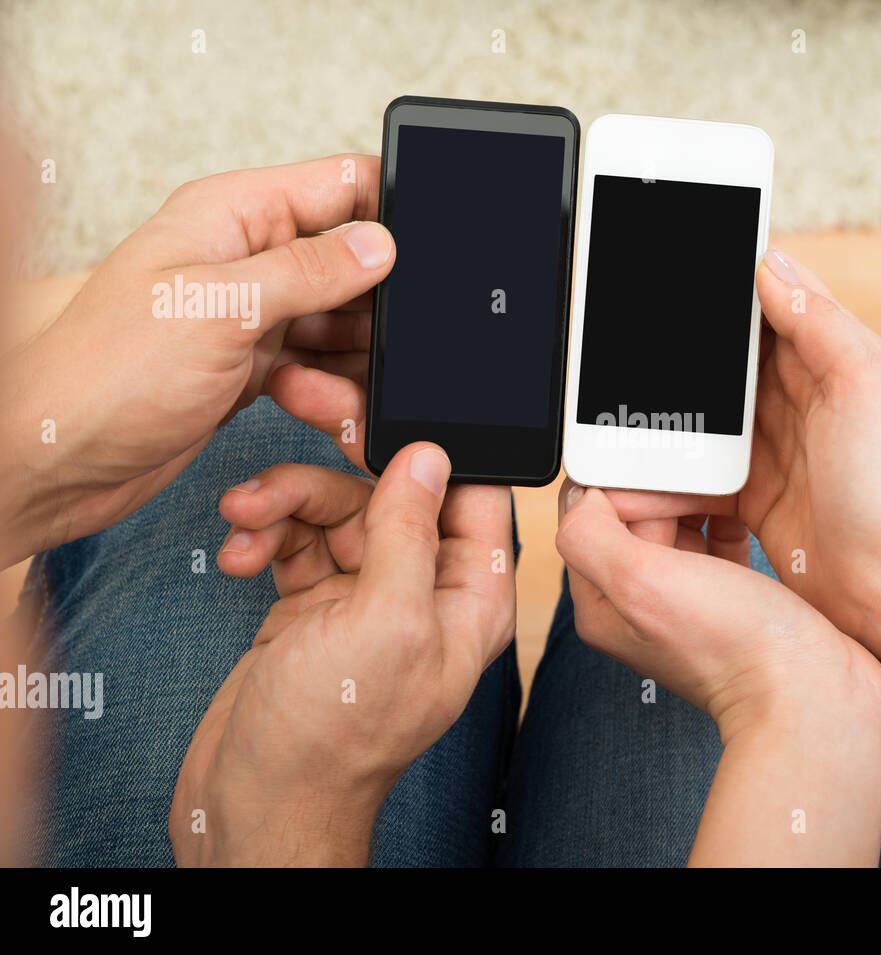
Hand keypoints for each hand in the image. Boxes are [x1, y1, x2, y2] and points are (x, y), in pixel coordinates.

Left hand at [0, 155, 392, 564]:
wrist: (63, 459)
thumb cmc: (109, 374)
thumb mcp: (220, 307)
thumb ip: (307, 270)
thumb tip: (380, 244)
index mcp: (233, 216)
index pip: (338, 185)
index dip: (391, 210)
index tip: (434, 252)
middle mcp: (246, 259)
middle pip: (352, 261)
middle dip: (381, 303)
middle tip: (400, 346)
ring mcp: (252, 315)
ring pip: (343, 322)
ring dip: (358, 358)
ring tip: (350, 391)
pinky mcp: (254, 367)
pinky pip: (320, 368)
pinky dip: (335, 390)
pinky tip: (336, 411)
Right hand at [169, 443, 515, 865]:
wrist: (256, 803)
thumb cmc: (333, 738)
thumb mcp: (385, 622)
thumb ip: (409, 533)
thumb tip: (430, 457)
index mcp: (471, 595)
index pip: (470, 490)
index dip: (427, 444)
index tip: (375, 407)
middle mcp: (425, 591)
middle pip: (395, 487)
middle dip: (342, 451)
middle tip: (300, 398)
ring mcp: (368, 596)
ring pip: (337, 506)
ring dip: (288, 498)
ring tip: (247, 515)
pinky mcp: (315, 604)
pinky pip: (298, 538)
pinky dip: (268, 533)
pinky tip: (242, 551)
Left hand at [555, 480, 880, 864]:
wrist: (812, 692)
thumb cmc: (731, 644)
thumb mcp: (642, 582)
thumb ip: (594, 536)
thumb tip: (582, 497)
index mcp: (604, 605)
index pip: (588, 522)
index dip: (612, 486)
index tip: (646, 464)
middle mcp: (642, 604)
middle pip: (632, 519)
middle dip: (657, 487)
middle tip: (687, 463)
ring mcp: (689, 602)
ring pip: (677, 525)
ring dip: (693, 495)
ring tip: (716, 471)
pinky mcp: (733, 596)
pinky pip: (718, 538)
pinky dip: (726, 515)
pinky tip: (742, 500)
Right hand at [603, 249, 880, 662]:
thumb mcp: (866, 384)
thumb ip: (820, 320)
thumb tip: (769, 262)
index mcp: (827, 361)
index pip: (766, 305)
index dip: (725, 285)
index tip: (675, 266)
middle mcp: (796, 400)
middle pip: (724, 359)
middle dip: (682, 348)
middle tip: (628, 335)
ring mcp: (769, 449)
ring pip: (704, 411)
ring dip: (670, 406)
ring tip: (623, 394)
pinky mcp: (747, 495)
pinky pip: (696, 466)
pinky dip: (671, 462)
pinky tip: (641, 459)